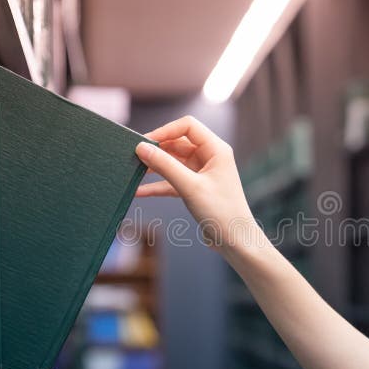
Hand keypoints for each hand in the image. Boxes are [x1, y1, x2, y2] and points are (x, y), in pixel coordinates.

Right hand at [135, 116, 260, 250]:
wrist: (235, 241)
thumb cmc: (222, 212)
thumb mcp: (190, 187)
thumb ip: (165, 166)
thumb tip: (141, 148)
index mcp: (216, 149)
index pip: (187, 126)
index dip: (165, 131)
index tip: (145, 142)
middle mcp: (210, 157)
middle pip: (178, 143)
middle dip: (156, 150)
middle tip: (134, 156)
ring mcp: (202, 173)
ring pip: (173, 163)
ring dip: (155, 167)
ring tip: (133, 171)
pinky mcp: (196, 189)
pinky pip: (172, 181)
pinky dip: (157, 185)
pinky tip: (139, 191)